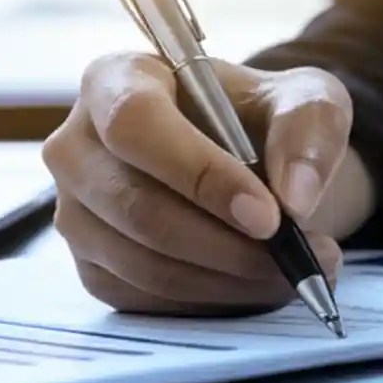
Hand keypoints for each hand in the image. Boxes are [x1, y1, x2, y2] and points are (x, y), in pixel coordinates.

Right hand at [43, 52, 362, 314]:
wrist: (248, 166)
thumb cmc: (262, 120)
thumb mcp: (305, 99)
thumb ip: (308, 129)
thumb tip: (294, 198)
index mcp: (115, 81)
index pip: (136, 124)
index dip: (199, 173)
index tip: (268, 215)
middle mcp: (77, 146)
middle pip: (136, 206)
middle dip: (226, 244)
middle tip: (296, 254)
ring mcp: (75, 212)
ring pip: (144, 263)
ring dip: (228, 279)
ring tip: (291, 270)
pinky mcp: (92, 266)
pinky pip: (145, 299)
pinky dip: (209, 301)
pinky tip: (254, 283)